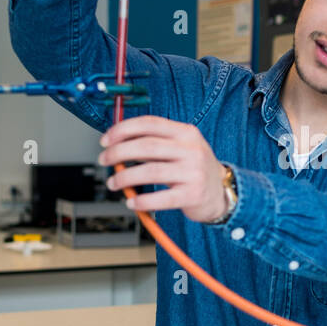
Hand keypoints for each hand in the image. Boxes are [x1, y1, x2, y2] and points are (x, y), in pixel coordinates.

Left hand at [98, 117, 229, 222]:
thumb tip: (118, 145)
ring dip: (125, 177)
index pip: (150, 124)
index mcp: (186, 133)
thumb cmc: (195, 169)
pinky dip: (141, 201)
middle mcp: (191, 150)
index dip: (123, 130)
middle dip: (118, 153)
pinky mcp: (192, 195)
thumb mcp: (180, 149)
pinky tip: (131, 201)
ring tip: (114, 182)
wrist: (222, 193)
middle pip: (147, 146)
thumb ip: (153, 145)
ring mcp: (193, 172)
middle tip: (104, 160)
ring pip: (150, 172)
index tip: (106, 139)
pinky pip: (161, 198)